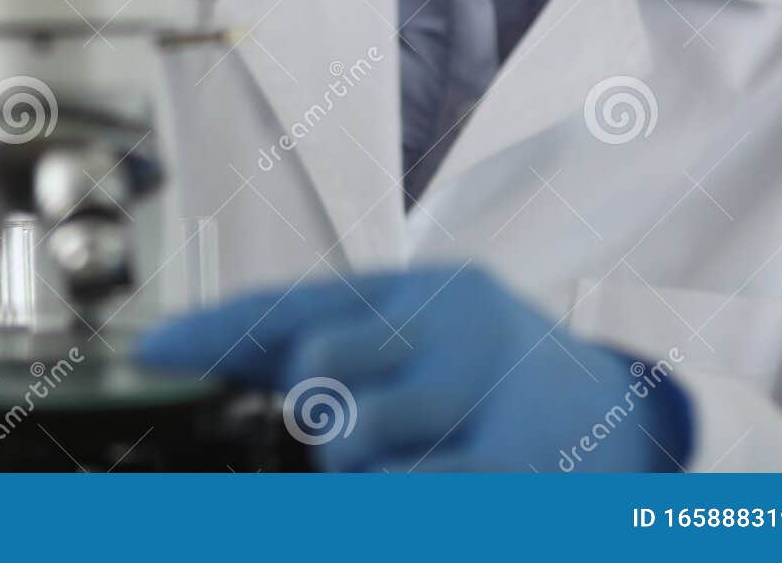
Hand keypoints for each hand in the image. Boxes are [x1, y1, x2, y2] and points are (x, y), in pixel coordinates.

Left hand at [137, 265, 692, 471]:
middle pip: (316, 365)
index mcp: (425, 288)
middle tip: (341, 434)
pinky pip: (410, 492)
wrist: (632, 425)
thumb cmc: (498, 382)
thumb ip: (335, 347)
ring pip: (352, 438)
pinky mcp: (512, 471)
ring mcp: (486, 394)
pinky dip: (392, 492)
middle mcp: (454, 324)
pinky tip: (411, 479)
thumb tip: (211, 364)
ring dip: (349, 466)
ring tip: (399, 456)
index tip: (149, 354)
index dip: (215, 329)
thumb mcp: (427, 341)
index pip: (297, 300)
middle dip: (303, 412)